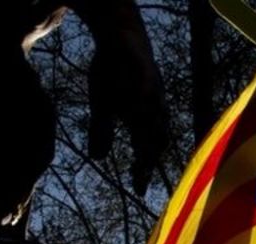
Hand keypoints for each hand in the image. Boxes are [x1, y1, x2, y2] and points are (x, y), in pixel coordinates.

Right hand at [82, 1, 167, 195]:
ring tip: (144, 154)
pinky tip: (138, 104)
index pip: (146, 149)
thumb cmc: (113, 75)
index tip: (139, 190)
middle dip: (150, 157)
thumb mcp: (102, 105)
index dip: (144, 170)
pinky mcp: (144, 67)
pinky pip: (147, 82)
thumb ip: (101, 131)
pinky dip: (144, 94)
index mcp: (144, 118)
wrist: (119, 39)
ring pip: (156, 114)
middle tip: (142, 176)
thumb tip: (98, 158)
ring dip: (151, 133)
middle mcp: (154, 108)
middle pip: (157, 137)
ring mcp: (152, 88)